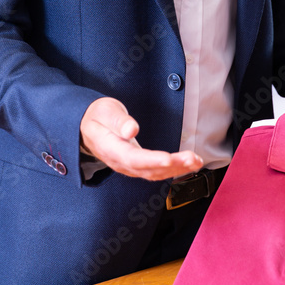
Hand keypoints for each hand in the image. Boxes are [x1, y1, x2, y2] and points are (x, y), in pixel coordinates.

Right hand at [79, 97, 202, 179]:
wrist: (88, 128)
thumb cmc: (98, 116)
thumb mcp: (105, 111)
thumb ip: (118, 121)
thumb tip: (132, 129)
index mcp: (110, 148)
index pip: (132, 158)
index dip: (151, 160)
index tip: (168, 158)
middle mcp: (120, 162)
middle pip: (147, 169)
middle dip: (172, 165)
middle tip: (192, 158)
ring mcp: (129, 167)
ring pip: (154, 173)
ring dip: (177, 169)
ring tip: (196, 161)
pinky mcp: (137, 166)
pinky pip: (156, 171)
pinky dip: (173, 169)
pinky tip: (189, 164)